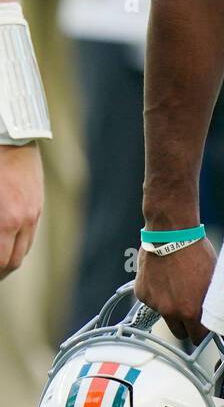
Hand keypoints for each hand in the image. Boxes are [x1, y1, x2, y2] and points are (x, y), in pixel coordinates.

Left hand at [0, 142, 42, 277]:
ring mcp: (34, 211)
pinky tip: (8, 238)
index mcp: (6, 222)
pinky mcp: (37, 201)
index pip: (0, 262)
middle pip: (14, 260)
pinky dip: (19, 241)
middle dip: (0, 270)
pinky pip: (31, 231)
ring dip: (10, 257)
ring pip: (25, 247)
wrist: (9, 136)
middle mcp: (24, 220)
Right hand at [134, 237, 216, 343]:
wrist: (171, 233)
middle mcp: (170, 311)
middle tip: (190, 309)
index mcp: (190, 310)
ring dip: (170, 305)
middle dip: (186, 325)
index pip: (197, 338)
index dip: (202, 332)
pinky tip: (163, 276)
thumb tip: (215, 314)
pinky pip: (151, 300)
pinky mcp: (141, 293)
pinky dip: (156, 292)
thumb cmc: (195, 251)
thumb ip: (210, 302)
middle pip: (178, 333)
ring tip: (176, 284)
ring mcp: (153, 302)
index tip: (203, 327)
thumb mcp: (212, 279)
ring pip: (164, 314)